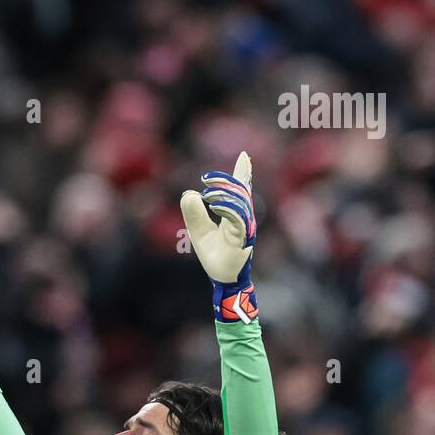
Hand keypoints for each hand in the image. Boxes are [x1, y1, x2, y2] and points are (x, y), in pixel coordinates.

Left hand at [179, 151, 258, 322]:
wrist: (222, 278)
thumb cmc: (215, 255)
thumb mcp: (199, 231)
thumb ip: (194, 213)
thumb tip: (189, 194)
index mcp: (235, 215)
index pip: (240, 190)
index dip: (243, 173)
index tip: (244, 156)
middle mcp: (243, 219)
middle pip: (241, 194)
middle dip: (226, 182)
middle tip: (207, 178)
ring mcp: (245, 230)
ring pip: (239, 205)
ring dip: (225, 195)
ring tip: (208, 191)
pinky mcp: (242, 240)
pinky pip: (237, 221)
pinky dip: (227, 210)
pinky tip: (215, 204)